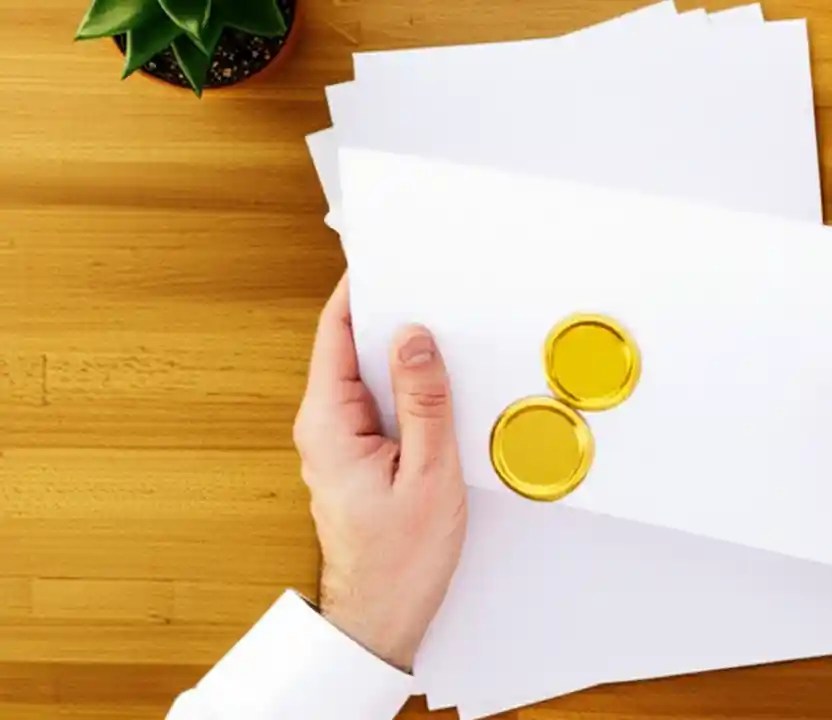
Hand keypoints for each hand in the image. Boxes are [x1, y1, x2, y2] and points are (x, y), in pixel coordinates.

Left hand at [293, 276, 466, 669]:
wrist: (381, 618)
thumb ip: (424, 401)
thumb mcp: (428, 474)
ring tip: (446, 334)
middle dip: (392, 318)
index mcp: (328, 422)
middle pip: (352, 349)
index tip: (388, 259)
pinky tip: (440, 387)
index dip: (360, 290)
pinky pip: (380, 405)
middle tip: (434, 291)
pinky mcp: (358, 457)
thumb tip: (415, 338)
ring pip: (370, 378)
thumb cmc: (399, 559)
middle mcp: (324, 426)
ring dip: (404, 356)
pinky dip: (408, 389)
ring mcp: (339, 443)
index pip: (335, 333)